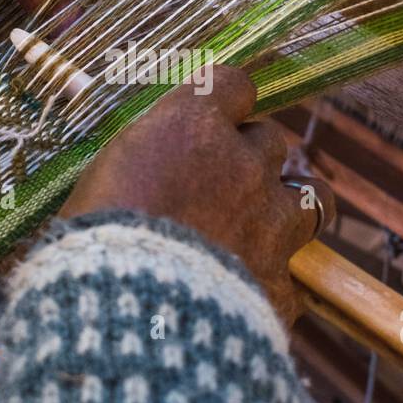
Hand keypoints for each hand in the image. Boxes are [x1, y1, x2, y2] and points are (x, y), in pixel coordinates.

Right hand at [59, 67, 334, 324]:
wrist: (128, 318)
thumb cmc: (89, 240)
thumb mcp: (94, 183)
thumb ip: (131, 165)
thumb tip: (126, 164)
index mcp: (192, 126)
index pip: (233, 84)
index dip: (224, 100)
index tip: (210, 115)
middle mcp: (243, 165)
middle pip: (270, 141)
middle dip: (248, 158)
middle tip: (217, 183)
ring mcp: (271, 225)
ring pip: (312, 197)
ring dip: (291, 205)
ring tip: (267, 224)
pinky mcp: (279, 286)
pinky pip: (289, 281)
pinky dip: (268, 287)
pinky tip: (244, 300)